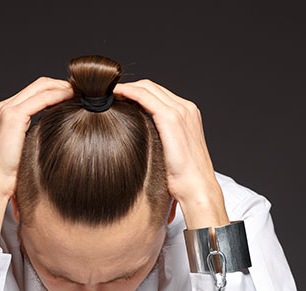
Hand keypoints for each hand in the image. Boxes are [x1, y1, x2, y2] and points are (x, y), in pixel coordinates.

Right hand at [0, 77, 73, 249]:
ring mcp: (7, 110)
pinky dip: (59, 95)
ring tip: (83, 93)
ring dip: (64, 88)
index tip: (76, 97)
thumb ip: (33, 141)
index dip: (56, 91)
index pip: (35, 93)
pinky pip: (42, 98)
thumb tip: (54, 144)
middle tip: (84, 92)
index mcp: (5, 115)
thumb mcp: (22, 153)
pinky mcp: (13, 116)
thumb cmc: (7, 177)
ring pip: (42, 87)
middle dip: (63, 85)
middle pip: (40, 85)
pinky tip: (73, 99)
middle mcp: (5, 107)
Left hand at [113, 80, 229, 228]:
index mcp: (188, 115)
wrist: (197, 188)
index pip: (159, 94)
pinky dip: (128, 92)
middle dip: (129, 88)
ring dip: (126, 88)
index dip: (137, 93)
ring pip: (147, 88)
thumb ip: (160, 140)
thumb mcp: (172, 154)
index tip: (118, 99)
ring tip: (108, 95)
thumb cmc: (184, 179)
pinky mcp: (171, 118)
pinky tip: (114, 95)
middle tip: (109, 95)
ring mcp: (180, 111)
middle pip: (152, 87)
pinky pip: (144, 96)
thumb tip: (140, 142)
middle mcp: (186, 108)